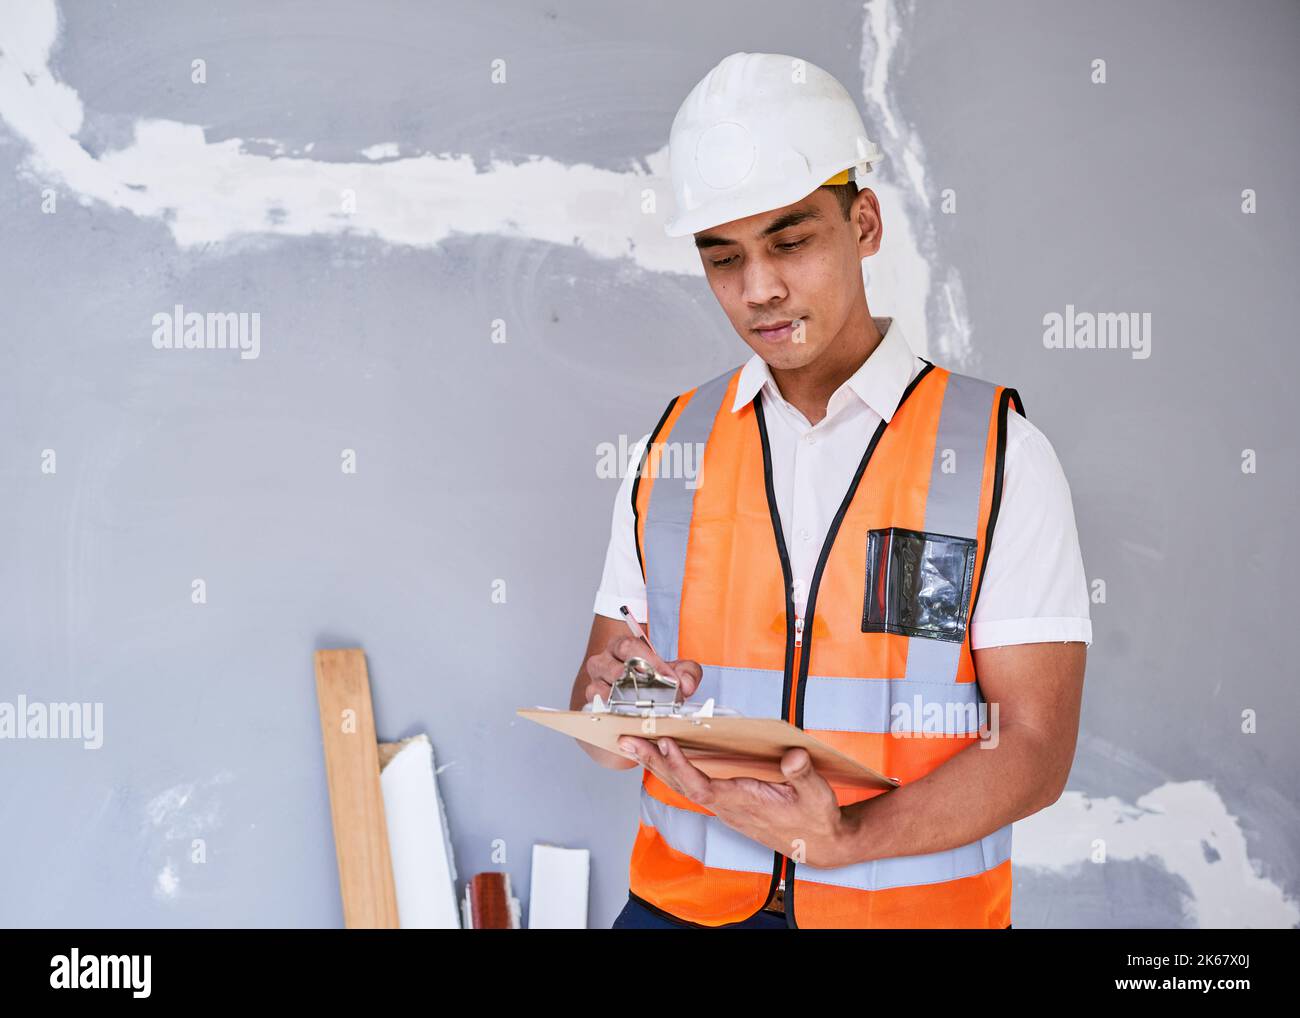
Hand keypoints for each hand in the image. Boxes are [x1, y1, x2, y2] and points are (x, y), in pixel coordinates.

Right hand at [582, 634, 702, 704]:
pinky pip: (597, 707)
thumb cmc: (653, 678)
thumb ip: (687, 673)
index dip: (650, 662)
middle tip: (657, 696)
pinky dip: (612, 713)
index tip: (670, 678)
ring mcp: (595, 682)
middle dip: (638, 683)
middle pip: (614, 668)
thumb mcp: (674, 671)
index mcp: (622, 646)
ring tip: (644, 710)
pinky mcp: (592, 702)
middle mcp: (603, 661)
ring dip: (623, 702)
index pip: (630, 647)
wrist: (637, 696)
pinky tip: (629, 719)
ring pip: (602, 689)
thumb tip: (686, 684)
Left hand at [617, 738, 857, 867]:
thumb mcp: (817, 794)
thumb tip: (792, 756)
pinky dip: (674, 768)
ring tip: (633, 743)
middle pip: (682, 784)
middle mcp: (728, 806)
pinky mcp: (729, 803)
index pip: (703, 786)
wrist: (819, 844)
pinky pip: (693, 785)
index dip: (681, 767)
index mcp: (745, 803)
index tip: (665, 744)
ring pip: (684, 785)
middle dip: (653, 761)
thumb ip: (803, 774)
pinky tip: (662, 756)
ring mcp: (726, 806)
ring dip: (657, 764)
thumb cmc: (816, 819)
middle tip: (626, 740)